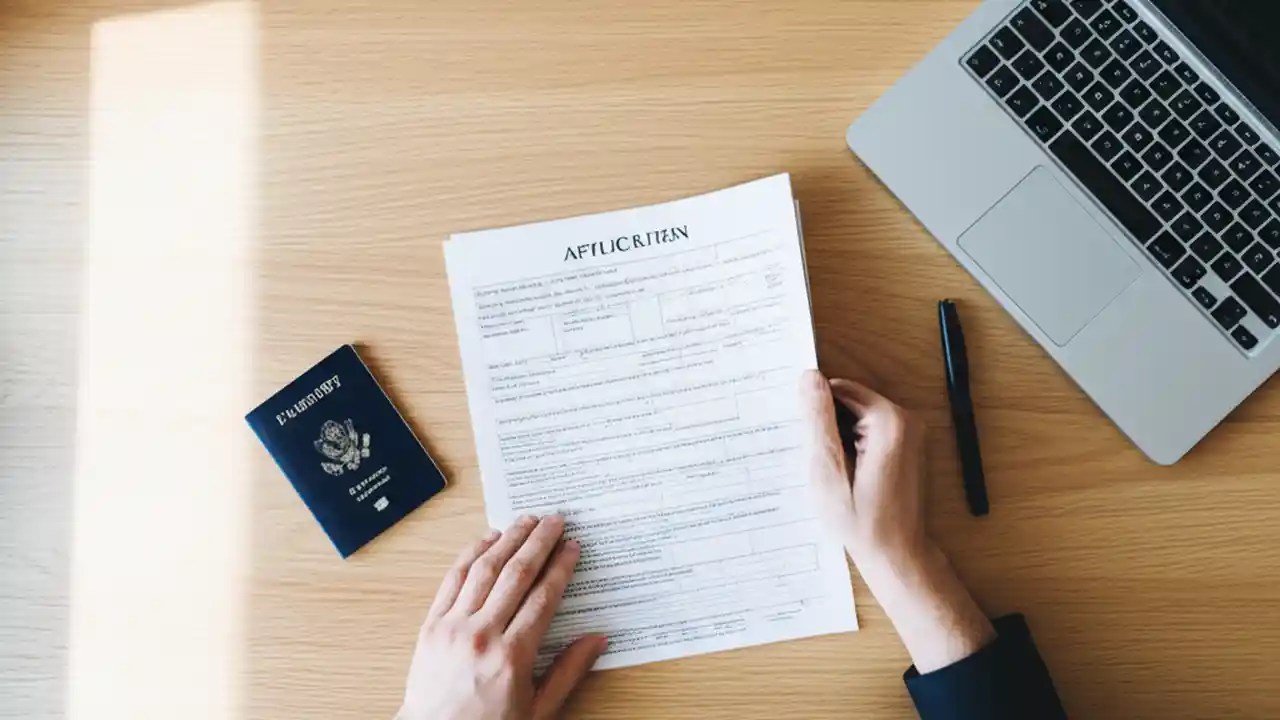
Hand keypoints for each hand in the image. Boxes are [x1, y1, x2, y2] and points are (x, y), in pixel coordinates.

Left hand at [398, 515, 607, 719]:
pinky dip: (471, 554)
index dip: (561, 567)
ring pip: (484, 569)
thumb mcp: (538, 710)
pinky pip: (453, 579)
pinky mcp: (432, 625)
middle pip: (516, 574)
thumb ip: (568, 672)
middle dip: (539, 542)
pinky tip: (488, 539)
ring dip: (508, 539)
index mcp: (512, 657)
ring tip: (526, 521)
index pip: (544, 597)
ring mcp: (453, 627)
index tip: (572, 547)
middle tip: (556, 520)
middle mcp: (482, 635)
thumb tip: (598, 640)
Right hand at [800, 370, 993, 672]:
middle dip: (829, 425)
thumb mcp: (829, 471)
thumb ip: (819, 421)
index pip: (838, 390)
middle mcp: (906, 420)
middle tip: (819, 462)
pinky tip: (845, 474)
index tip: (807, 443)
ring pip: (858, 417)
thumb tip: (809, 377)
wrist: (898, 554)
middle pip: (851, 402)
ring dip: (839, 437)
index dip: (817, 413)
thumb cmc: (861, 520)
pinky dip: (854, 446)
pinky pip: (871, 432)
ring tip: (832, 471)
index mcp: (889, 420)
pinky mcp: (909, 446)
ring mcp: (911, 433)